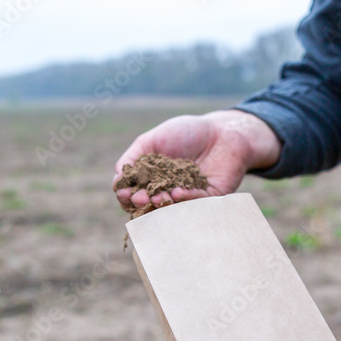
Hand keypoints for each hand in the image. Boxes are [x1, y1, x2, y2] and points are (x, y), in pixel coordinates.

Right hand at [113, 110, 280, 209]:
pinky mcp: (208, 200)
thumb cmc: (186, 132)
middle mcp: (166, 192)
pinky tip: (179, 192)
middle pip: (147, 206)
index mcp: (150, 179)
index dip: (126, 195)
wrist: (222, 131)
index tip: (124, 192)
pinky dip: (186, 199)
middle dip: (141, 203)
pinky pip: (195, 204)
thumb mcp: (153, 140)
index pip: (131, 193)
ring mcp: (186, 198)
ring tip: (159, 198)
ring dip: (162, 205)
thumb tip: (117, 180)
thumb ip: (133, 158)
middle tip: (140, 198)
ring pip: (170, 209)